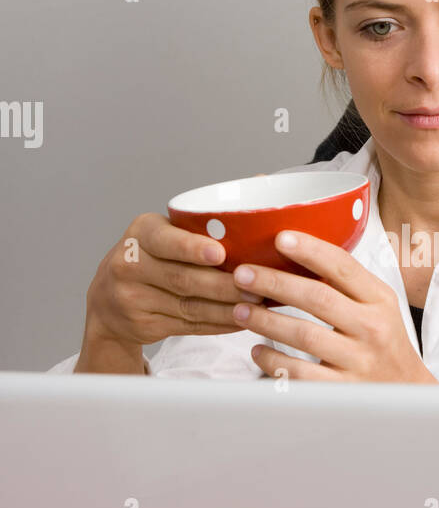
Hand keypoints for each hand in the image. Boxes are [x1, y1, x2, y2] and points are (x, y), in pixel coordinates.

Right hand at [83, 212, 264, 351]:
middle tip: (256, 284)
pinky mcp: (144, 325)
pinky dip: (219, 324)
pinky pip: (189, 326)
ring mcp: (132, 298)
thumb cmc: (153, 256)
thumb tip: (261, 181)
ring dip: (227, 307)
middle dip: (223, 285)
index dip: (191, 248)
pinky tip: (242, 319)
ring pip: (189, 306)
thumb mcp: (166, 230)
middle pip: (182, 278)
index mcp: (141, 233)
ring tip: (257, 304)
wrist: (109, 300)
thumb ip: (205, 217)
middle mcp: (129, 264)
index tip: (219, 254)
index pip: (165, 240)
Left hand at [230, 230, 438, 383]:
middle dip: (274, 283)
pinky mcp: (342, 390)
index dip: (311, 250)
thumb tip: (297, 250)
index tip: (280, 238)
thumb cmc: (383, 341)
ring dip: (265, 320)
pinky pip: (300, 374)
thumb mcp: (378, 305)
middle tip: (242, 275)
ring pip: (304, 335)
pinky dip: (273, 360)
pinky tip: (257, 350)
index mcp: (379, 299)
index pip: (344, 267)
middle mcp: (372, 328)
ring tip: (240, 310)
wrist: (406, 392)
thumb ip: (347, 283)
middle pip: (317, 298)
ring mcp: (358, 361)